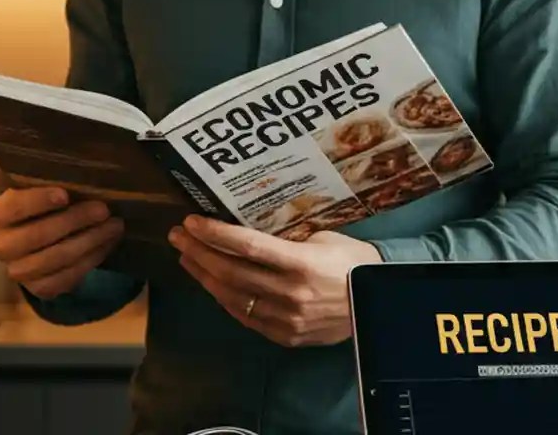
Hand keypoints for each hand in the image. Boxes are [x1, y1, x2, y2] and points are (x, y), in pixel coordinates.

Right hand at [0, 186, 124, 299]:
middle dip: (76, 220)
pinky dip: (92, 259)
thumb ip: (54, 184)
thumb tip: (85, 179)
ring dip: (91, 240)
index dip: (38, 201)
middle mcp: (2, 246)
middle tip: (103, 209)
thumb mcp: (41, 191)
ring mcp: (19, 271)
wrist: (39, 242)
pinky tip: (107, 243)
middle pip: (40, 234)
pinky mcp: (40, 289)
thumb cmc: (43, 207)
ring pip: (58, 258)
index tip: (65, 194)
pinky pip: (68, 277)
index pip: (15, 207)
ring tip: (115, 225)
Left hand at [168, 215, 382, 346]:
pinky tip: (211, 283)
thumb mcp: (325, 238)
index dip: (215, 233)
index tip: (192, 221)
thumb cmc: (354, 262)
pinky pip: (245, 316)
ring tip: (187, 256)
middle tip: (179, 235)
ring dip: (204, 275)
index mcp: (302, 263)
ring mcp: (285, 319)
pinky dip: (224, 298)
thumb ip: (287, 239)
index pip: (247, 246)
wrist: (379, 304)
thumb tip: (249, 229)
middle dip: (199, 251)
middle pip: (231, 271)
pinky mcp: (284, 336)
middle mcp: (289, 293)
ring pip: (231, 296)